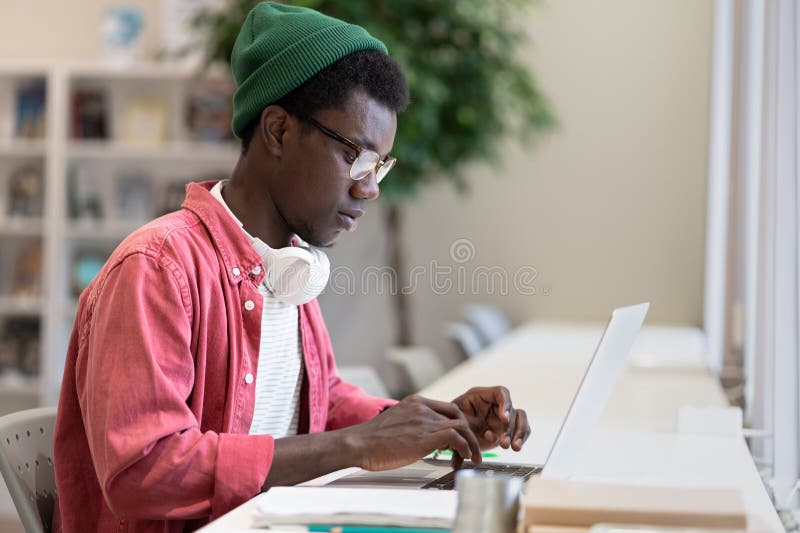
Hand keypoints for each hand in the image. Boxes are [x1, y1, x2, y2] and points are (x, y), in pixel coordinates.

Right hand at [344, 395, 481, 471]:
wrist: (358, 443)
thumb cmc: (371, 440)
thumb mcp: (395, 424)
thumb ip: (411, 425)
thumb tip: (421, 440)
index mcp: (415, 402)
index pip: (448, 408)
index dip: (457, 425)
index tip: (460, 440)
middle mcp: (423, 407)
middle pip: (458, 416)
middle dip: (468, 434)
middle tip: (470, 451)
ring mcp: (426, 419)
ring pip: (462, 426)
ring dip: (471, 444)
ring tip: (471, 459)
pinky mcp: (427, 435)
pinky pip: (457, 438)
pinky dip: (465, 449)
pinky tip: (462, 460)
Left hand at [452, 386, 530, 453]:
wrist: (451, 433)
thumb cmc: (451, 420)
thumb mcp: (454, 418)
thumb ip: (465, 424)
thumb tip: (481, 435)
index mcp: (482, 395)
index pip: (500, 393)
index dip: (505, 404)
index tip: (504, 418)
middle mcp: (495, 404)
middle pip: (512, 409)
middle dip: (510, 427)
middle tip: (504, 442)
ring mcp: (502, 417)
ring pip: (520, 420)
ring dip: (519, 434)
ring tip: (514, 447)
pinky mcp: (506, 430)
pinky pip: (520, 431)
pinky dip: (520, 439)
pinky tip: (515, 447)